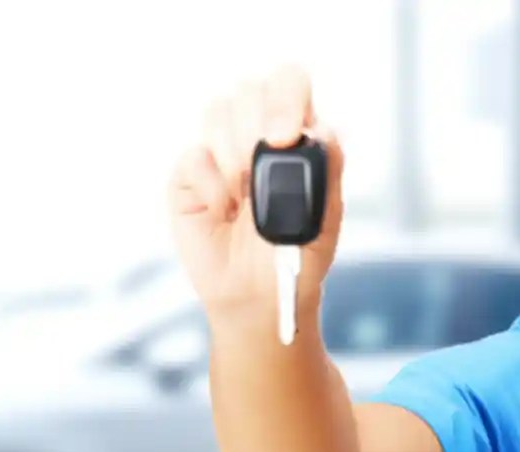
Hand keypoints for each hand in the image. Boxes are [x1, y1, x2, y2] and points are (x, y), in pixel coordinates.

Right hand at [168, 64, 344, 325]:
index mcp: (298, 136)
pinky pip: (192, 155)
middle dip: (254, 130)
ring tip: (245, 201)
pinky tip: (222, 212)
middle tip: (258, 177)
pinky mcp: (190, 174)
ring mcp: (221, 151)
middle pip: (249, 89)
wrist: (258, 299)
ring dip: (233, 158)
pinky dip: (210, 185)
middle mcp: (257, 134)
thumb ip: (328, 171)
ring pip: (218, 111)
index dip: (284, 98)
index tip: (283, 138)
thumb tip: (323, 130)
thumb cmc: (297, 258)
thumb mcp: (326, 220)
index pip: (290, 84)